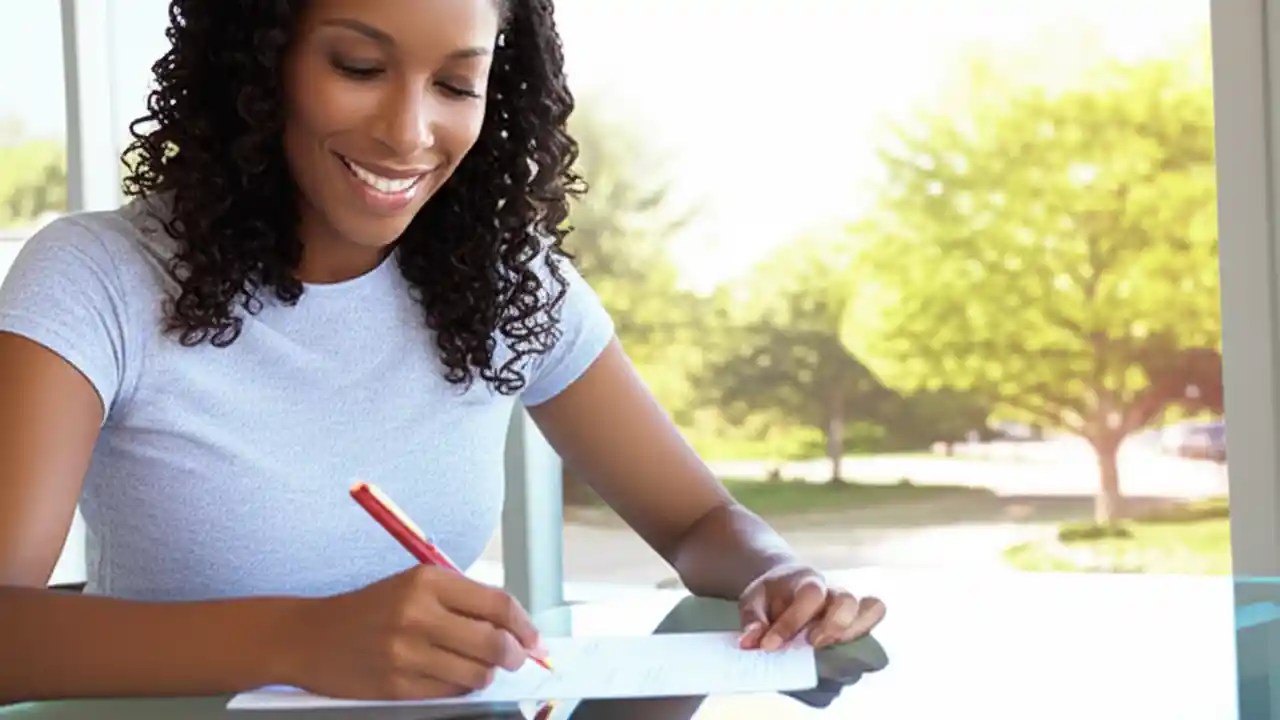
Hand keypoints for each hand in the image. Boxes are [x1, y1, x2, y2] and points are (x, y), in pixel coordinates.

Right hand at [282, 565, 546, 699]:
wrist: (311, 636)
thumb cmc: (373, 608)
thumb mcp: (417, 587)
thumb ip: (466, 602)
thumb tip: (519, 630)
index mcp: (427, 580)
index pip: (498, 604)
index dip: (526, 626)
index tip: (537, 639)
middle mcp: (417, 614)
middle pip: (494, 643)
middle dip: (515, 655)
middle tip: (518, 658)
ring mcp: (406, 653)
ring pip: (477, 674)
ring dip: (486, 674)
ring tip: (476, 666)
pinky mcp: (396, 686)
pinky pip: (450, 694)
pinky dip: (458, 688)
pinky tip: (447, 676)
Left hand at [737, 564, 884, 650]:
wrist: (787, 583)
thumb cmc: (772, 594)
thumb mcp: (753, 601)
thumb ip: (753, 620)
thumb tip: (751, 642)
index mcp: (806, 581)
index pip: (809, 596)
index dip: (792, 622)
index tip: (770, 645)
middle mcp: (833, 592)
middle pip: (848, 599)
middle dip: (833, 626)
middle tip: (811, 644)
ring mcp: (849, 607)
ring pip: (871, 610)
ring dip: (853, 634)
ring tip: (828, 652)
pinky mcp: (856, 623)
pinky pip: (872, 625)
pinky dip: (863, 642)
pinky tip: (837, 659)